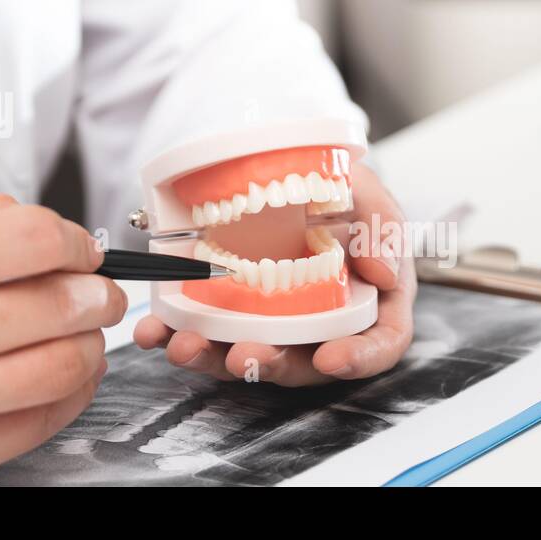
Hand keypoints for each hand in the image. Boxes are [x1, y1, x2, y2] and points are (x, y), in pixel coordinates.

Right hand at [0, 195, 126, 484]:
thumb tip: (29, 218)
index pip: (30, 238)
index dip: (75, 242)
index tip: (82, 252)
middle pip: (61, 302)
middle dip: (99, 296)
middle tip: (100, 296)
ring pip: (66, 362)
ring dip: (91, 346)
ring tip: (84, 337)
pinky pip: (48, 417)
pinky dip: (75, 393)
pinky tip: (69, 378)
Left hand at [134, 163, 416, 386]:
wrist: (290, 174)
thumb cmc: (341, 191)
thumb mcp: (368, 194)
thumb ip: (381, 227)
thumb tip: (385, 274)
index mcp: (373, 302)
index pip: (379, 344)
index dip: (358, 359)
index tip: (330, 359)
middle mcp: (326, 324)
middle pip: (306, 361)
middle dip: (271, 364)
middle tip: (243, 357)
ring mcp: (277, 323)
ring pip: (251, 354)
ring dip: (215, 358)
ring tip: (185, 345)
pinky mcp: (233, 313)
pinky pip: (208, 332)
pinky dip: (178, 333)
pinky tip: (155, 329)